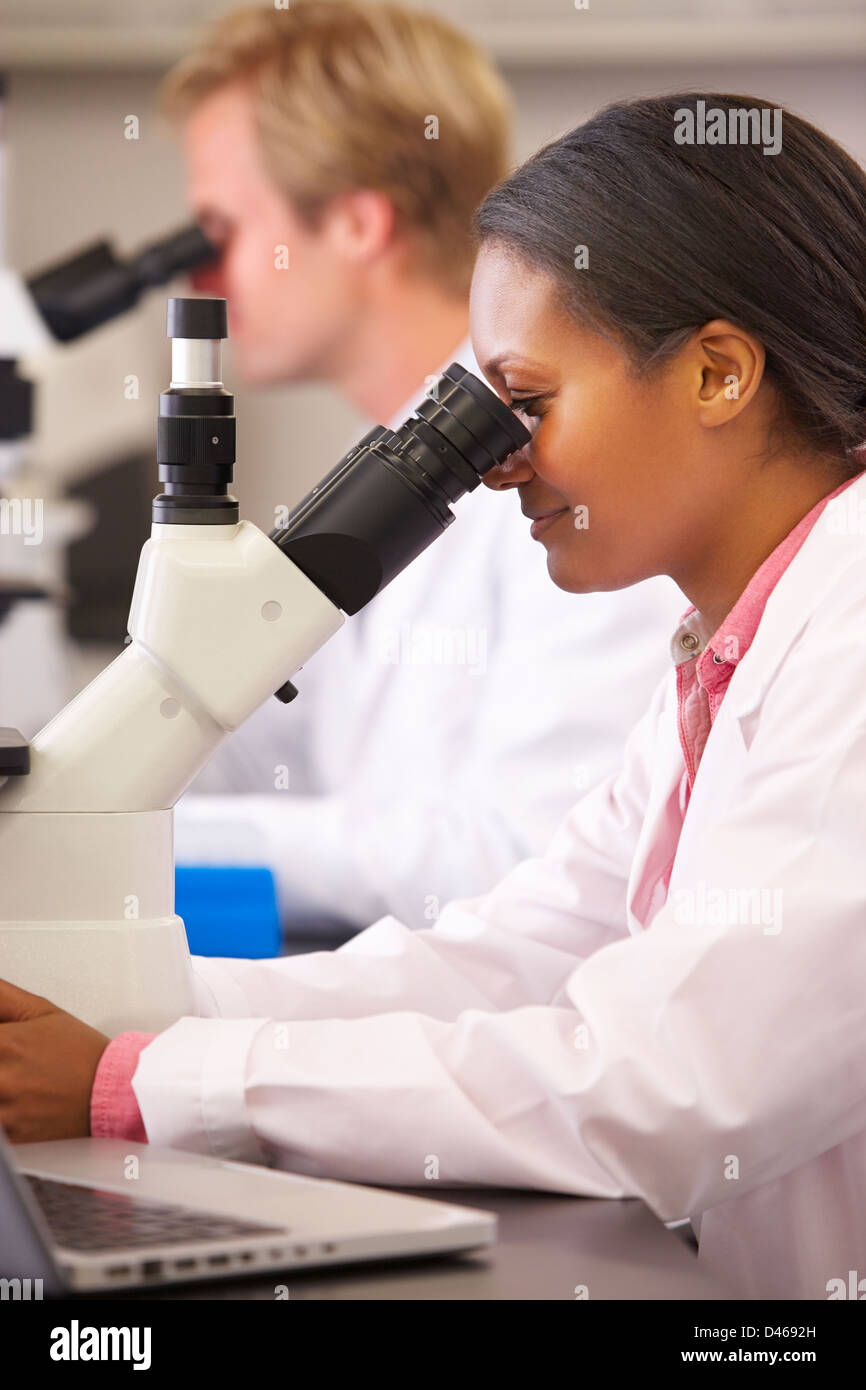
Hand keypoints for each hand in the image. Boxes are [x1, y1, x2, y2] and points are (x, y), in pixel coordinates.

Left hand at [0, 979, 110, 1142]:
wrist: (113, 1091)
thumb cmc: (82, 1053)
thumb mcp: (43, 1012)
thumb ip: (3, 997)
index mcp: (5, 1044)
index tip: (0, 1044)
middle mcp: (2, 1079)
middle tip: (6, 1062)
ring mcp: (5, 1111)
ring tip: (10, 1077)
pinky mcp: (11, 1137)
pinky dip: (2, 1111)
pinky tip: (13, 1098)